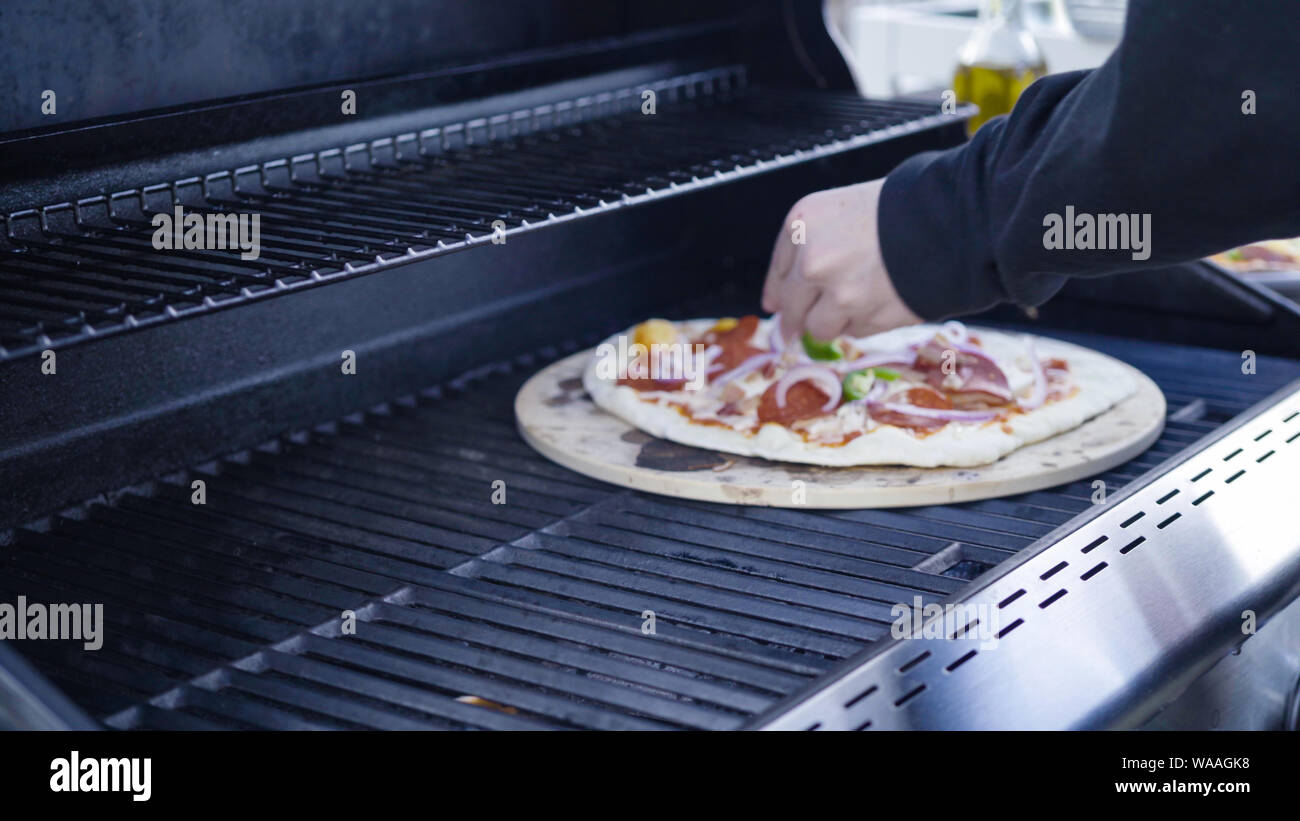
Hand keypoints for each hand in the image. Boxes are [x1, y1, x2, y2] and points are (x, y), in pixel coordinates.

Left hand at [761, 178, 922, 341]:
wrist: (952, 219)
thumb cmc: (899, 206)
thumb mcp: (840, 209)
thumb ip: (806, 247)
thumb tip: (774, 303)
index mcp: (802, 225)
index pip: (778, 272)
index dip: (777, 290)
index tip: (776, 305)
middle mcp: (814, 262)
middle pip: (792, 308)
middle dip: (796, 320)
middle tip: (797, 329)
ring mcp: (841, 295)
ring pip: (820, 328)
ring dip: (833, 322)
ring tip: (858, 304)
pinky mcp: (869, 320)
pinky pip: (856, 332)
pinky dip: (864, 323)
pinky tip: (883, 300)